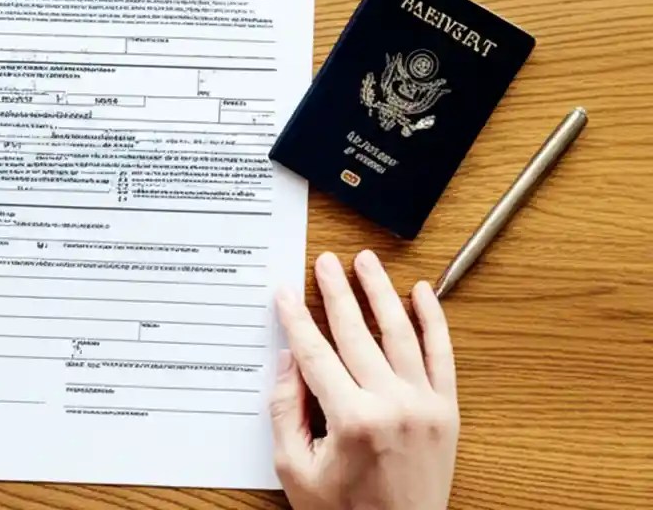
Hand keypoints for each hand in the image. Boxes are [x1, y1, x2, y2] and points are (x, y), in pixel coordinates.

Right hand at [271, 250, 458, 509]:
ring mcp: (424, 406)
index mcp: (351, 420)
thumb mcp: (295, 468)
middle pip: (356, 334)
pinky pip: (441, 356)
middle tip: (325, 263)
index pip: (316, 354)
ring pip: (399, 334)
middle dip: (336, 293)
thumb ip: (285, 411)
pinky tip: (421, 293)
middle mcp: (392, 405)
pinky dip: (432, 321)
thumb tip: (288, 360)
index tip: (286, 294)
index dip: (297, 320)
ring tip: (366, 263)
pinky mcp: (446, 412)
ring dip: (381, 292)